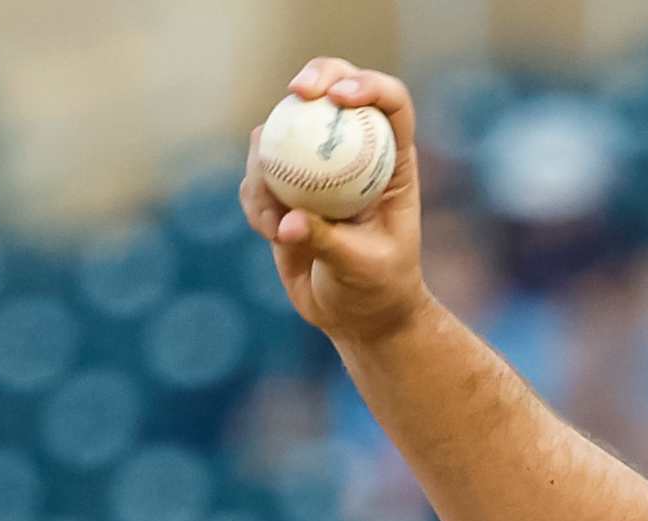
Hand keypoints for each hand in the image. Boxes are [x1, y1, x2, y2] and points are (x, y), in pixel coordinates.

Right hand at [245, 60, 431, 350]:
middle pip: (335, 90)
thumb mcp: (361, 269)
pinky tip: (271, 232)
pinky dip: (256, 200)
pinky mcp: (283, 188)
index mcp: (392, 161)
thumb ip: (326, 242)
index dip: (367, 85)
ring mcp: (315, 167)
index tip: (339, 98)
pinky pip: (257, 177)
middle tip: (296, 93)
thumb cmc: (377, 290)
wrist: (356, 316)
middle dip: (315, 78)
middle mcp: (354, 152)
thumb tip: (288, 222)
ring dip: (270, 164)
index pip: (389, 104)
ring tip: (280, 225)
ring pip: (283, 130)